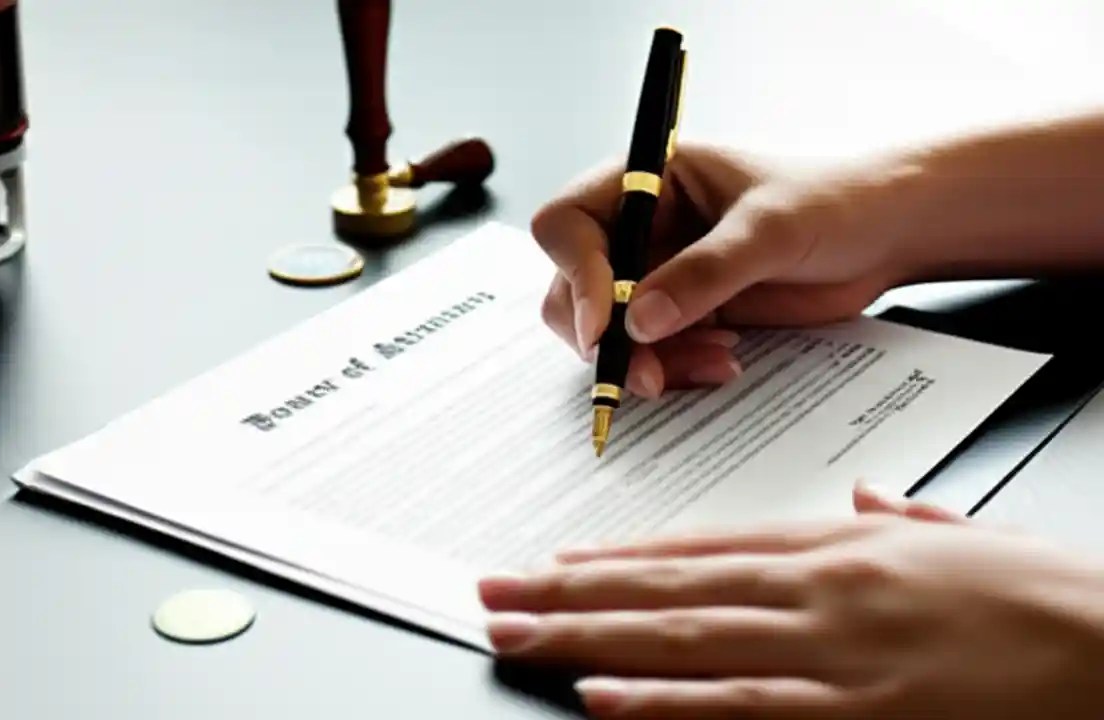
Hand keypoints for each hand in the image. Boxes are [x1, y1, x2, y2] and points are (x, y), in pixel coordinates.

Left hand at [478, 513, 1103, 718]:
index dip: (621, 555)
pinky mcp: (860, 711)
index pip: (702, 545)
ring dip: (586, 637)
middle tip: (495, 591)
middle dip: (571, 591)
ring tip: (516, 635)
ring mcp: (832, 649)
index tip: (557, 560)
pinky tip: (601, 696)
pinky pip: (743, 705)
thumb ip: (903, 521)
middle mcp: (818, 587)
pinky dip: (664, 701)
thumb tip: (869, 499)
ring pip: (683, 637)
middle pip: (670, 586)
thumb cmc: (1048, 596)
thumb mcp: (965, 538)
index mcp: (839, 545)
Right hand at [531, 146, 914, 396]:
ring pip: (608, 331)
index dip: (575, 273)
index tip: (605, 322)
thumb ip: (704, 273)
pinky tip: (723, 361)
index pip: (567, 224)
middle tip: (645, 371)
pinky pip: (650, 354)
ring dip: (645, 360)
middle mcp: (639, 227)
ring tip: (711, 362)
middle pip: (572, 287)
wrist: (887, 237)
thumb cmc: (835, 202)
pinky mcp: (683, 314)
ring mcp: (657, 274)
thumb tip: (637, 320)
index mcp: (645, 180)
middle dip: (605, 335)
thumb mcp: (769, 230)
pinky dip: (675, 368)